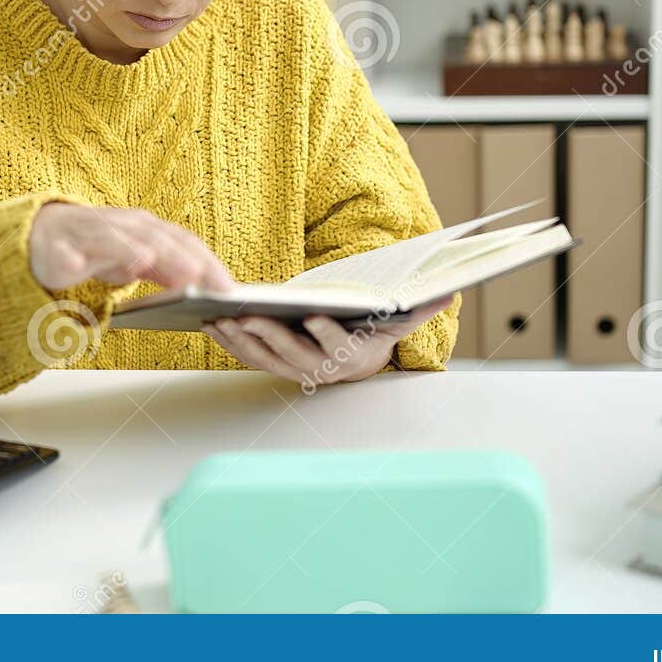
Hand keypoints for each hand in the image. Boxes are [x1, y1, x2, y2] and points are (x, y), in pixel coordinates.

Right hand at [29, 202, 235, 292]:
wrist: (46, 236)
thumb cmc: (97, 248)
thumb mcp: (137, 260)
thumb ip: (165, 270)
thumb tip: (198, 282)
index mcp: (144, 229)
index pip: (181, 241)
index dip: (205, 261)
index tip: (226, 286)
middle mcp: (120, 226)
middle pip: (153, 238)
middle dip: (176, 256)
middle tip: (197, 275)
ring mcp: (89, 235)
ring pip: (111, 239)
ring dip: (128, 249)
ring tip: (147, 261)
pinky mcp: (59, 249)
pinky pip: (64, 253)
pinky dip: (69, 258)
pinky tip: (73, 265)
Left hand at [202, 295, 453, 387]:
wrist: (357, 359)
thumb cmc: (373, 333)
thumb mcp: (399, 321)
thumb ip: (420, 309)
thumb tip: (449, 293)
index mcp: (350, 356)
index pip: (337, 345)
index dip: (325, 333)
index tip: (313, 318)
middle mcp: (319, 367)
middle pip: (291, 353)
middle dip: (270, 335)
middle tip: (250, 316)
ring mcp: (292, 368)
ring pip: (263, 357)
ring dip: (240, 340)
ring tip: (221, 317)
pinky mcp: (271, 364)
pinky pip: (247, 356)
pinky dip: (228, 342)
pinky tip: (212, 323)